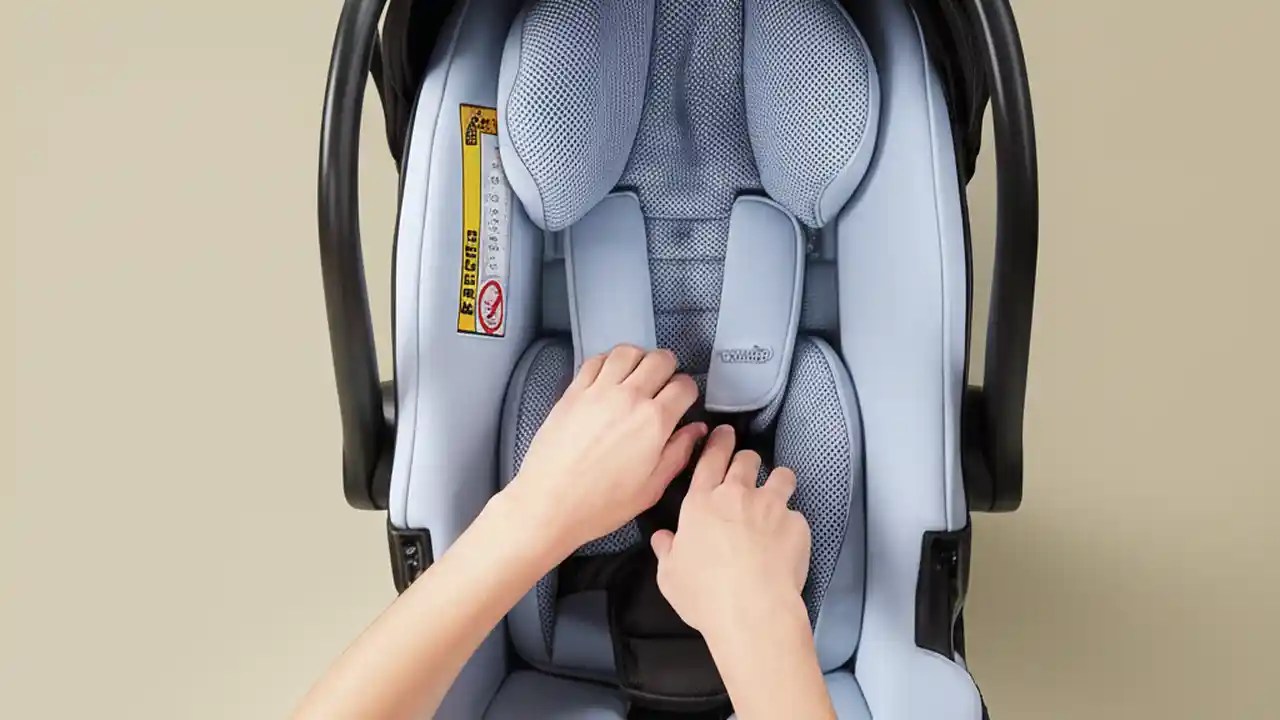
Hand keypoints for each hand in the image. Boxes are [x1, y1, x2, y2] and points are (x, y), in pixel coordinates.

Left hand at [504, 345, 705, 557]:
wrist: (549, 503)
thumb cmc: (600, 503)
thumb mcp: (651, 487)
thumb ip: (678, 453)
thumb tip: (695, 431)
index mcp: (653, 422)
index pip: (684, 386)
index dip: (688, 391)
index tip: (683, 400)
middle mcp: (628, 398)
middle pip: (659, 360)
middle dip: (669, 367)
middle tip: (665, 382)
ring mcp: (597, 392)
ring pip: (627, 352)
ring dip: (639, 358)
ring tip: (638, 374)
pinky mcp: (573, 392)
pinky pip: (595, 360)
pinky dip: (608, 361)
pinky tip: (609, 375)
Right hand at [650, 425, 811, 640]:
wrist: (752, 611)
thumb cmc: (705, 594)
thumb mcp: (670, 575)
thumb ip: (667, 551)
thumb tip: (663, 538)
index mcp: (701, 503)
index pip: (710, 459)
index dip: (718, 442)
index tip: (724, 434)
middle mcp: (737, 496)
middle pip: (746, 459)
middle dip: (747, 459)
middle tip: (748, 467)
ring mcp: (770, 506)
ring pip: (780, 476)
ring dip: (778, 480)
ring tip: (777, 492)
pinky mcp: (797, 524)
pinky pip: (796, 515)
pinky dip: (792, 524)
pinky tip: (788, 542)